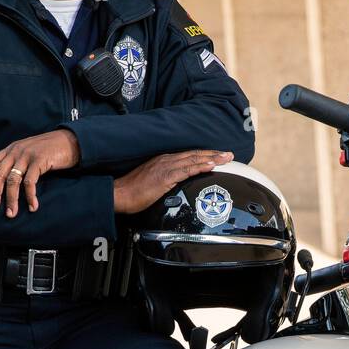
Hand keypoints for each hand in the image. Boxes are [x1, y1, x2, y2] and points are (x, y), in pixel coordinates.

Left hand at [0, 129, 80, 217]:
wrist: (69, 141)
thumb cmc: (49, 151)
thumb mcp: (28, 153)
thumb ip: (17, 163)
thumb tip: (7, 182)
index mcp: (11, 149)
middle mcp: (16, 151)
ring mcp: (27, 155)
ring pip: (13, 180)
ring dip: (11, 199)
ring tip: (11, 213)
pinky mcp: (39, 161)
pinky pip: (30, 181)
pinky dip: (30, 196)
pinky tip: (32, 206)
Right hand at [113, 150, 232, 214]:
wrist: (119, 194)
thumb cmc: (132, 191)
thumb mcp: (152, 183)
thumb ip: (165, 181)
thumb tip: (175, 186)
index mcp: (163, 162)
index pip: (188, 156)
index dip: (205, 155)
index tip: (218, 155)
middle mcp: (166, 160)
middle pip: (194, 154)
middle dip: (213, 154)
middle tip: (229, 154)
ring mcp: (165, 167)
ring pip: (193, 160)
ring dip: (211, 158)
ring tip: (225, 158)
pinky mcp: (164, 177)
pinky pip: (186, 170)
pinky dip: (200, 166)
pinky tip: (210, 165)